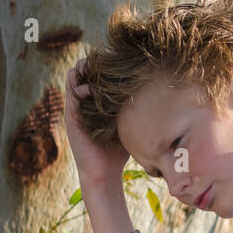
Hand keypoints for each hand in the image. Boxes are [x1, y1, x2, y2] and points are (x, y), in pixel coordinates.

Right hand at [64, 58, 129, 193]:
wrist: (104, 172)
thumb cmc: (119, 151)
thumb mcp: (129, 122)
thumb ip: (134, 107)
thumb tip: (161, 92)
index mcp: (95, 100)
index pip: (96, 70)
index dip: (104, 61)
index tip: (120, 60)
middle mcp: (84, 100)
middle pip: (83, 67)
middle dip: (95, 61)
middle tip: (110, 63)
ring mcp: (76, 106)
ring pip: (73, 73)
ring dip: (85, 68)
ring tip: (100, 71)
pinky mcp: (71, 114)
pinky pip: (71, 89)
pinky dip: (80, 82)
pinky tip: (93, 88)